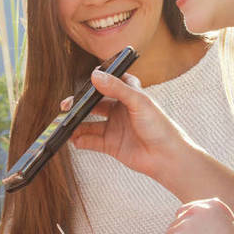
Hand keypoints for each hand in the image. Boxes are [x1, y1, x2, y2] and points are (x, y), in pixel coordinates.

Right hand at [69, 70, 195, 182]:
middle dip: (80, 104)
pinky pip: (92, 141)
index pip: (110, 82)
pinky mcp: (111, 145)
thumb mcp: (139, 102)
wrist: (167, 157)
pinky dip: (81, 140)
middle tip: (66, 106)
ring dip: (77, 124)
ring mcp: (115, 128)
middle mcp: (120, 110)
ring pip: (90, 124)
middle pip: (95, 104)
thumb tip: (95, 76)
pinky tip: (75, 140)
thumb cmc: (160, 126)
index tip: (84, 81)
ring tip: (66, 125)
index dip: (97, 81)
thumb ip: (116, 88)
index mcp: (129, 95)